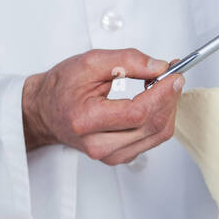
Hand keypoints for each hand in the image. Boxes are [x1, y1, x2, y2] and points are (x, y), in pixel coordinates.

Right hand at [22, 47, 183, 164]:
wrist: (44, 111)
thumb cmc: (62, 87)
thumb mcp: (90, 62)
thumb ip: (127, 60)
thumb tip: (159, 66)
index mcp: (87, 120)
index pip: (138, 113)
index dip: (162, 93)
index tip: (174, 74)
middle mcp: (98, 145)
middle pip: (152, 126)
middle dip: (169, 98)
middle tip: (172, 76)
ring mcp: (109, 155)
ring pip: (157, 136)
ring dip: (167, 109)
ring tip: (161, 87)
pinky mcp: (118, 157)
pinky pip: (151, 140)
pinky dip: (159, 119)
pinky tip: (152, 102)